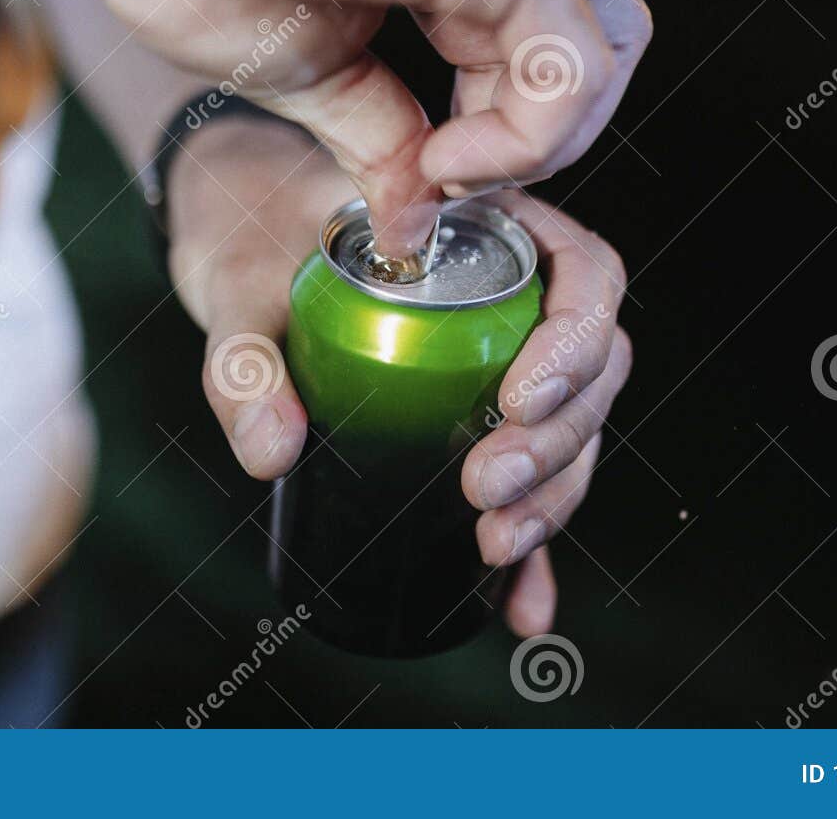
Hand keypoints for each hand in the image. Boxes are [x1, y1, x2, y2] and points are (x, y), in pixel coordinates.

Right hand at [83, 0, 651, 253]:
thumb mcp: (306, 68)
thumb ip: (379, 138)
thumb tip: (409, 221)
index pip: (551, 45)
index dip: (504, 136)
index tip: (423, 178)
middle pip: (604, 44)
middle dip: (542, 141)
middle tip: (447, 177)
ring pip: (609, 51)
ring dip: (538, 144)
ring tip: (441, 168)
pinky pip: (572, 63)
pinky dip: (522, 140)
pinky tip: (440, 157)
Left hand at [167, 116, 631, 636]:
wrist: (248, 254)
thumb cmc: (258, 240)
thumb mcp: (243, 284)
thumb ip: (246, 355)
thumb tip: (272, 451)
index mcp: (491, 229)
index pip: (582, 272)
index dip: (573, 339)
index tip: (514, 401)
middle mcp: (521, 292)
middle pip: (593, 365)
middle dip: (557, 440)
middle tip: (486, 488)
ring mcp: (510, 361)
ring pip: (574, 428)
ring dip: (555, 494)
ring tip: (496, 543)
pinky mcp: (482, 423)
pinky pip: (529, 483)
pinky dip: (535, 550)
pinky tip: (519, 607)